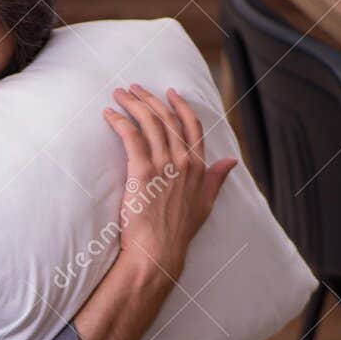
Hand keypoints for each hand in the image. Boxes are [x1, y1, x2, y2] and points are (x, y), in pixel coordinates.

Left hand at [103, 84, 236, 279]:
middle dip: (150, 99)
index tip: (169, 92)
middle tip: (134, 88)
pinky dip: (120, 121)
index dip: (180, 106)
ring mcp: (163, 165)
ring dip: (133, 104)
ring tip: (119, 94)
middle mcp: (183, 161)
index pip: (192, 126)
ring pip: (149, 123)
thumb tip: (231, 161)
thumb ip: (216, 179)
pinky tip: (109, 114)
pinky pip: (131, 137)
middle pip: (167, 119)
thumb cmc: (178, 232)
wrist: (159, 252)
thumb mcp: (205, 203)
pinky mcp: (142, 171)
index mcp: (198, 166)